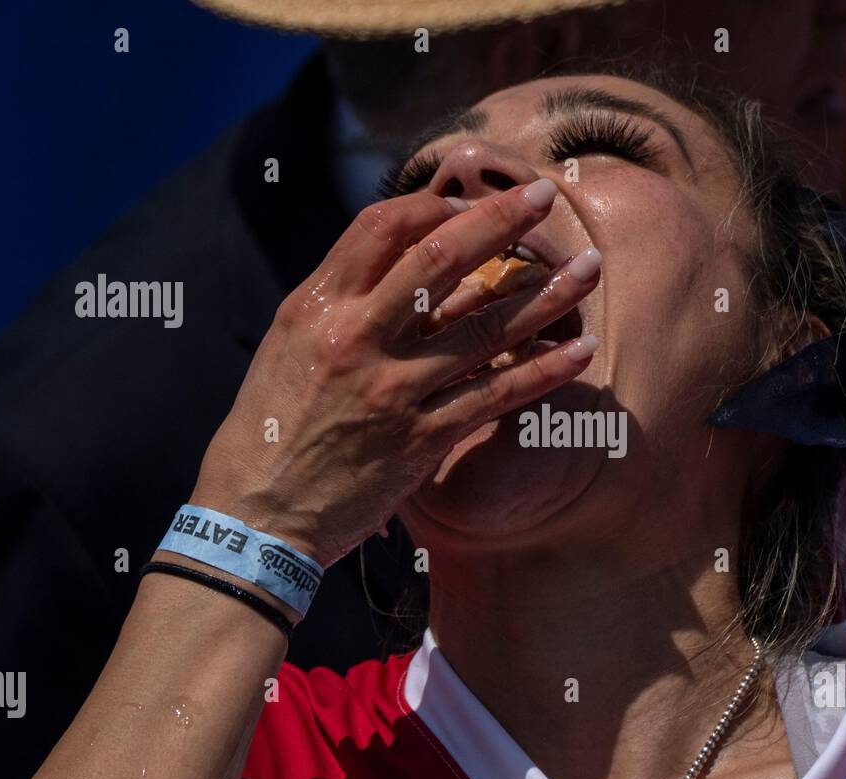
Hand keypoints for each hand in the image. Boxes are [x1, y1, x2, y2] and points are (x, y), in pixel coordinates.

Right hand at [189, 179, 600, 566]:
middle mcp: (355, 338)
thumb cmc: (269, 429)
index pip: (383, 228)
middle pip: (440, 259)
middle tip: (544, 196)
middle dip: (500, 221)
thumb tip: (404, 263)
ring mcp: (391, 389)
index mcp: (318, 307)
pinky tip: (579, 353)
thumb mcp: (290, 346)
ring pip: (483, 329)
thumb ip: (343, 303)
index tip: (470, 202)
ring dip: (544, 295)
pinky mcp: (419, 439)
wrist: (255, 515)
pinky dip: (542, 373)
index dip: (435, 205)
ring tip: (590, 268)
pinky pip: (494, 397)